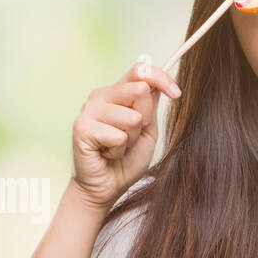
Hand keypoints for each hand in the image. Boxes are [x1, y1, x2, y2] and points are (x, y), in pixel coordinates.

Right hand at [70, 61, 179, 211]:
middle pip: (139, 90)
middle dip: (144, 119)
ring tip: (116, 147)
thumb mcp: (147, 130)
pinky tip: (106, 153)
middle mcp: (100, 96)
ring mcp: (89, 110)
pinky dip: (118, 150)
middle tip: (131, 137)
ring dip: (130, 139)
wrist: (106, 187)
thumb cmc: (125, 160)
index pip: (139, 70)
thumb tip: (153, 84)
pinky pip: (117, 135)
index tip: (176, 94)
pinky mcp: (81, 128)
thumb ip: (149, 106)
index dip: (161, 78)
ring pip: (131, 116)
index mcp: (116, 93)